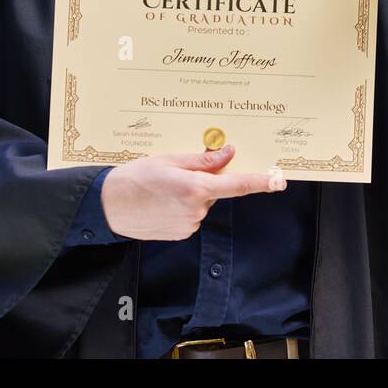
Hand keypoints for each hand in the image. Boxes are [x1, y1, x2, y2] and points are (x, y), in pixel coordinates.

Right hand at [101, 145, 285, 240]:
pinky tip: (162, 203)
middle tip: (174, 174)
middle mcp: (197, 209)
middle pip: (215, 190)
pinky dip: (181, 207)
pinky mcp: (181, 234)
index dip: (260, 182)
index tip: (279, 180)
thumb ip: (202, 159)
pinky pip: (191, 215)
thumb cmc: (136, 178)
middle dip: (202, 180)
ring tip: (161, 190)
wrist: (108, 206)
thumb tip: (228, 153)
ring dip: (190, 194)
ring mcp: (189, 224)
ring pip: (202, 203)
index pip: (237, 185)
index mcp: (196, 187)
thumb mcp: (169, 159)